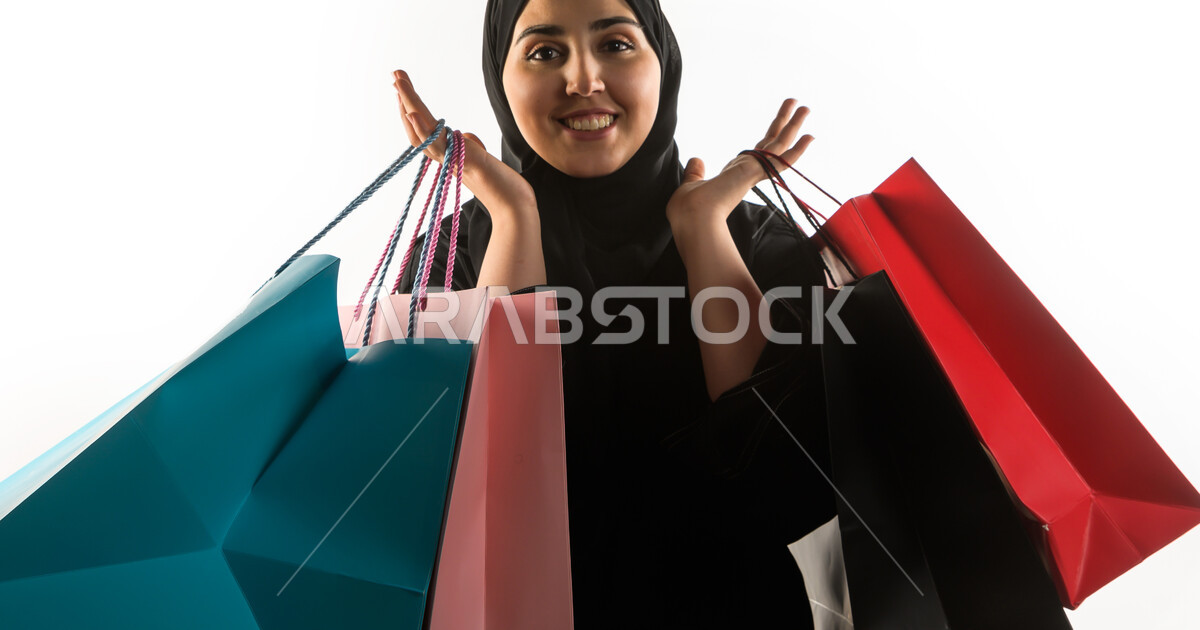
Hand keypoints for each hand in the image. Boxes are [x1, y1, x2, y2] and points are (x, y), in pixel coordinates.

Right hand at [393, 70, 536, 215]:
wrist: (515, 208)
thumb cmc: (502, 186)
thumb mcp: (484, 158)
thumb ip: (471, 145)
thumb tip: (464, 135)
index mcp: (448, 155)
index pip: (422, 132)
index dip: (410, 111)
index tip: (402, 88)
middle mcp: (445, 158)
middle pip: (416, 128)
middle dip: (405, 100)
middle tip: (395, 74)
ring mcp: (452, 160)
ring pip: (422, 133)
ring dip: (409, 106)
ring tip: (398, 83)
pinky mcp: (464, 162)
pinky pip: (438, 146)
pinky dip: (423, 130)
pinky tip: (413, 113)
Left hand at [666, 99, 812, 229]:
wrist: (692, 217)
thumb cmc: (690, 208)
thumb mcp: (692, 184)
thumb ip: (696, 172)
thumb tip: (696, 160)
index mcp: (736, 173)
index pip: (758, 152)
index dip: (769, 139)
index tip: (777, 127)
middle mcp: (749, 171)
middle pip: (772, 142)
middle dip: (784, 123)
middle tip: (796, 105)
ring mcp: (754, 171)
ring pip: (780, 144)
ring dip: (793, 126)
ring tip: (806, 107)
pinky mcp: (756, 172)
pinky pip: (781, 159)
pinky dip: (797, 150)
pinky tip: (811, 137)